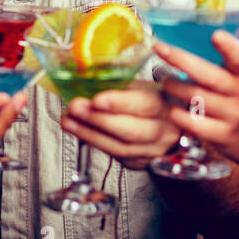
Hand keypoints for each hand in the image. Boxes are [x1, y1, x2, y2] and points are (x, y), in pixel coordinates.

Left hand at [62, 81, 179, 170]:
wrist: (168, 127)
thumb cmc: (152, 102)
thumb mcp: (142, 87)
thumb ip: (120, 84)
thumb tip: (89, 76)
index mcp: (166, 104)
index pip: (144, 104)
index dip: (119, 103)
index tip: (96, 99)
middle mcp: (164, 131)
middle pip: (131, 131)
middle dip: (99, 120)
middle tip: (76, 108)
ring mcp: (153, 150)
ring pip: (120, 147)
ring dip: (89, 134)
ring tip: (69, 121)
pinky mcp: (139, 162)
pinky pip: (115, 155)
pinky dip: (94, 142)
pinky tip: (78, 131)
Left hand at [153, 31, 238, 175]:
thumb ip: (219, 68)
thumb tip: (183, 48)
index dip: (228, 47)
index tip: (216, 35)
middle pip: (209, 75)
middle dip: (181, 59)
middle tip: (160, 49)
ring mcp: (232, 115)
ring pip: (196, 98)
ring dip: (175, 88)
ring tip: (165, 83)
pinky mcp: (223, 135)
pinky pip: (193, 122)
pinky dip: (178, 114)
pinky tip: (173, 110)